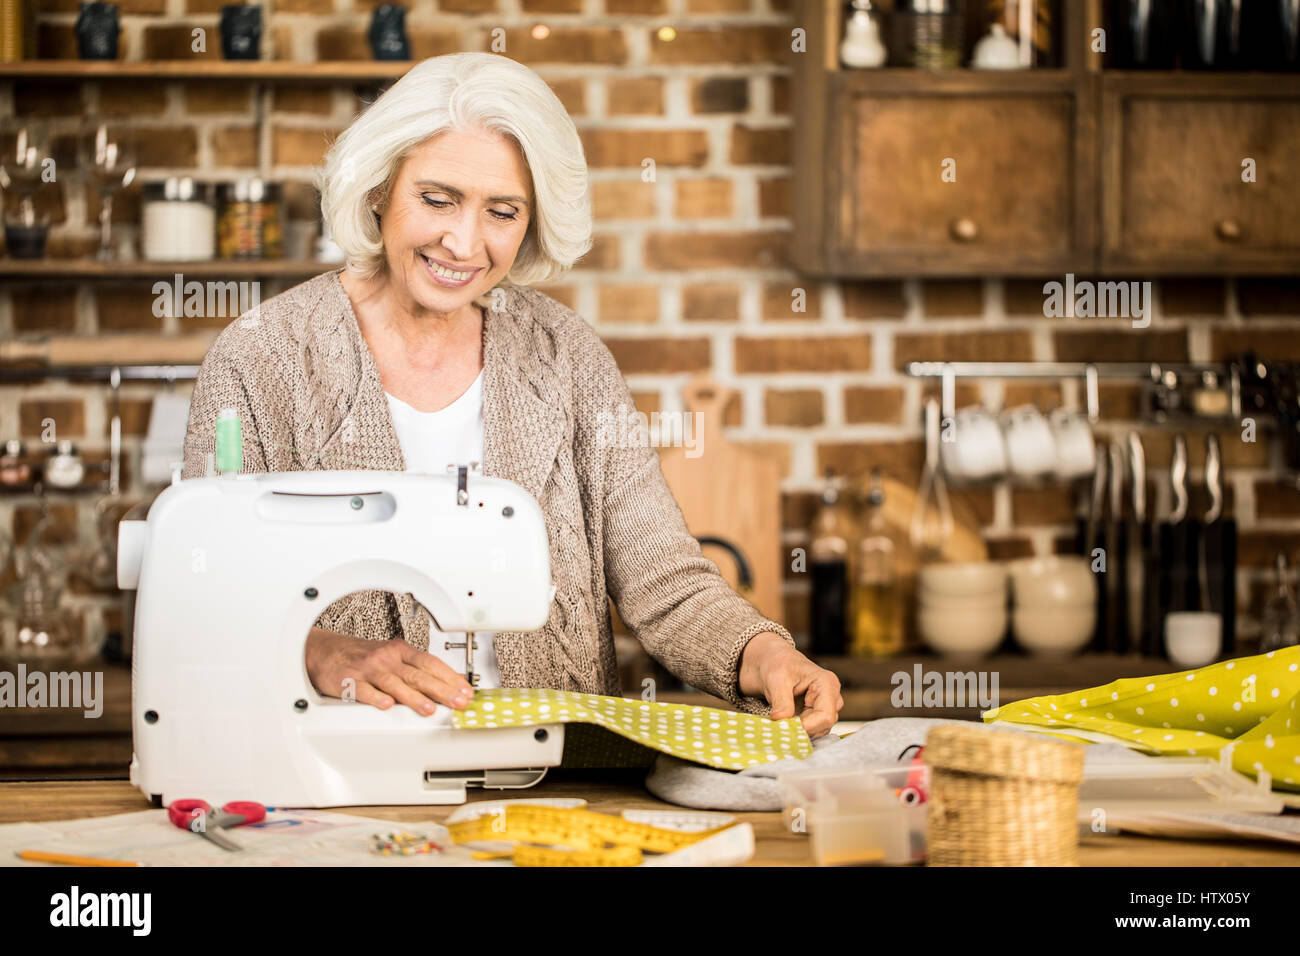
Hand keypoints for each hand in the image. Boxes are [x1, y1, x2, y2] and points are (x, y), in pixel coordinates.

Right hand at [304, 627, 473, 714]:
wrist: (324, 651)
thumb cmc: (362, 656)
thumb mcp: (392, 656)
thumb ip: (415, 669)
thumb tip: (446, 683)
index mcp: (400, 651)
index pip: (431, 663)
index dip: (450, 677)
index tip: (465, 690)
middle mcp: (387, 659)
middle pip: (418, 674)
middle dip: (442, 689)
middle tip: (458, 702)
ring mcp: (368, 670)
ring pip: (395, 683)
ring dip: (414, 697)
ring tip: (430, 709)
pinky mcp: (349, 682)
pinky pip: (364, 691)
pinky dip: (376, 698)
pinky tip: (387, 705)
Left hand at [738, 632, 842, 738]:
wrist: (772, 661)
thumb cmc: (777, 664)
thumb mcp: (775, 679)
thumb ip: (781, 700)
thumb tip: (780, 719)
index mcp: (826, 683)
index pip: (826, 716)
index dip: (807, 726)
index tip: (786, 727)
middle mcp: (831, 695)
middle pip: (824, 724)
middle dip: (803, 728)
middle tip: (781, 725)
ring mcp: (826, 705)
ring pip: (819, 729)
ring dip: (800, 730)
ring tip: (782, 721)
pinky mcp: (818, 713)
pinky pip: (813, 729)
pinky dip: (799, 729)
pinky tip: (786, 722)